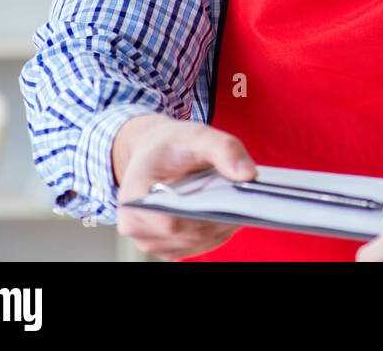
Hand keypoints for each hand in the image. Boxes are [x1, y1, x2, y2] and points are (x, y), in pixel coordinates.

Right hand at [113, 113, 257, 259]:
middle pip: (189, 235)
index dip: (206, 213)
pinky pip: (198, 245)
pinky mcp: (166, 247)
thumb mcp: (199, 136)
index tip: (234, 200)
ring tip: (236, 203)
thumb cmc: (174, 145)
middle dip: (220, 217)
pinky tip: (227, 211)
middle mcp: (136, 227)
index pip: (173, 222)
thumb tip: (248, 174)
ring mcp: (150, 241)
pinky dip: (216, 230)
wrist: (157, 152)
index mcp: (134, 198)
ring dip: (221, 225)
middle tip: (246, 198)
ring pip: (197, 243)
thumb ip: (224, 150)